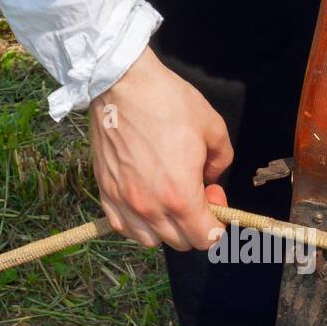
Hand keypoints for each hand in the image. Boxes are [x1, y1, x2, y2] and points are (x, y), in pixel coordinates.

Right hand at [89, 46, 231, 250]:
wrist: (122, 83)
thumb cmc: (168, 102)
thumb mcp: (213, 128)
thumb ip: (221, 162)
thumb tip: (211, 178)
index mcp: (180, 195)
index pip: (205, 238)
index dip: (217, 225)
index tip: (213, 199)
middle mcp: (150, 206)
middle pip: (181, 242)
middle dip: (195, 224)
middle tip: (195, 191)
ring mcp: (124, 201)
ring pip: (151, 240)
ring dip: (166, 228)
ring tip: (168, 199)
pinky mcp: (105, 192)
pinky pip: (123, 227)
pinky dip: (138, 224)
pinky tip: (145, 201)